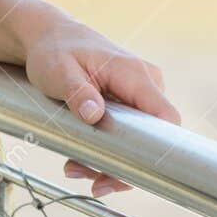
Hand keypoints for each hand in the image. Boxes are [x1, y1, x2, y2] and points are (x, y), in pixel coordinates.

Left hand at [18, 11, 180, 198]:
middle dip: (123, 164)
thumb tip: (95, 114)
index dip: (159, 150)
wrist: (50, 36)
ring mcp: (138, 92)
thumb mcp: (58, 71)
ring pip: (138, 139)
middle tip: (91, 180)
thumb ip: (78, 93)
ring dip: (110, 161)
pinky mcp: (129, 100)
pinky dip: (107, 149)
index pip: (165, 116)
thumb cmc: (55, 50)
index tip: (131, 173)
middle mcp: (145, 82)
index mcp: (133, 73)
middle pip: (151, 136)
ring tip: (75, 168)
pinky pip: (127, 132)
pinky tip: (80, 159)